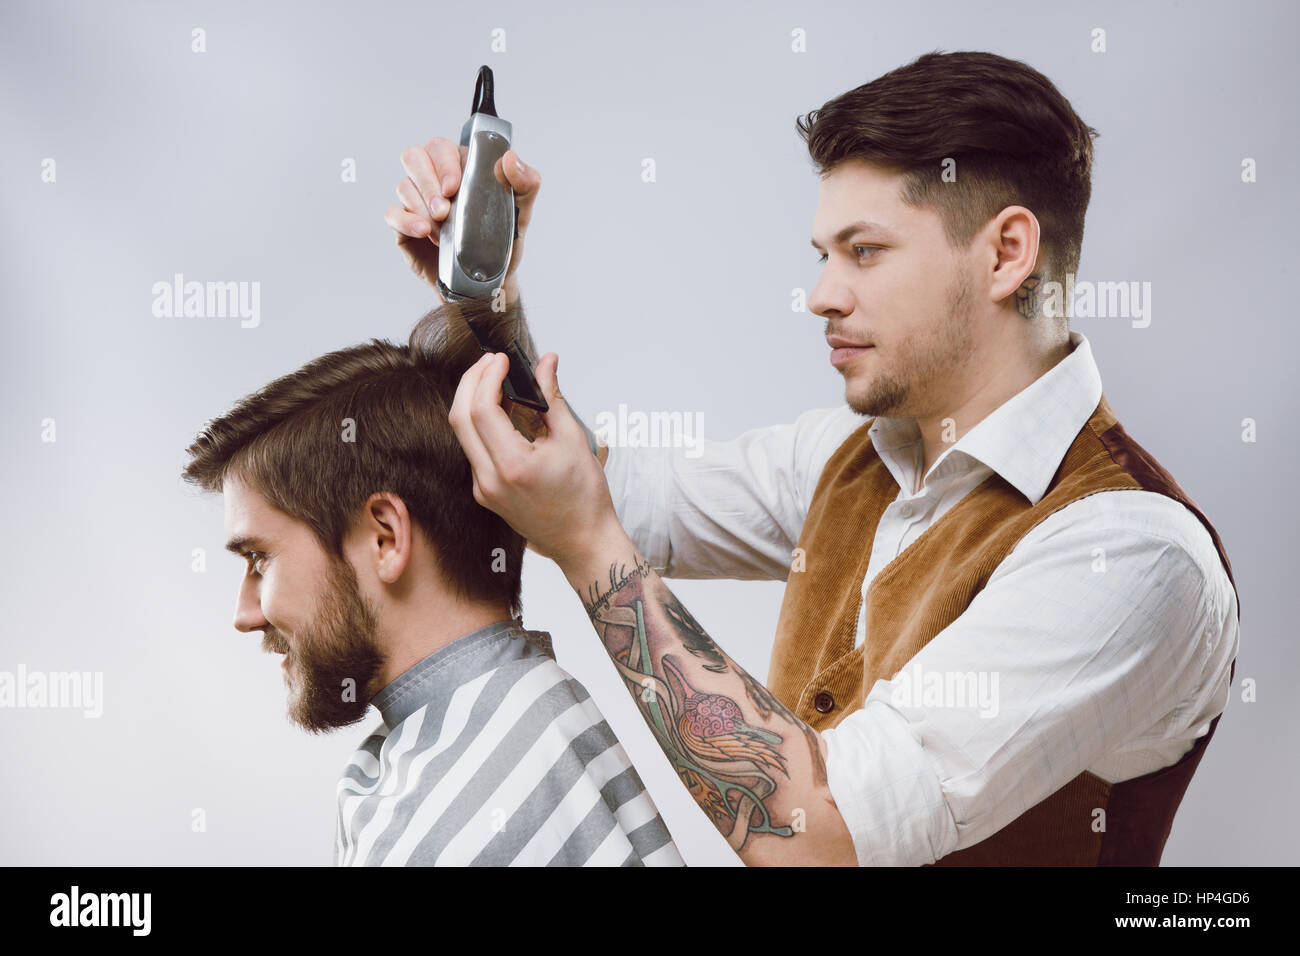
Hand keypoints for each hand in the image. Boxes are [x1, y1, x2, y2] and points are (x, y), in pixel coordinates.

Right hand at [385, 136, 540, 304]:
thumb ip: (526, 182)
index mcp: (460, 167)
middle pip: (414, 157)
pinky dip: (406, 221)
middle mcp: (435, 180)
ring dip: (420, 205)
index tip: (454, 186)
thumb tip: (510, 158)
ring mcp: (417, 202)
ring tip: (439, 229)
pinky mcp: (404, 225)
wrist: (487, 283)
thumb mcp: (521, 213)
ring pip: (403, 185)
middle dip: (428, 182)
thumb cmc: (502, 243)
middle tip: (444, 210)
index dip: (444, 163)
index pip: (441, 148)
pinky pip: (393, 214)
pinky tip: (423, 231)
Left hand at [448, 351, 625, 569]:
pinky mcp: (484, 493)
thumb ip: (552, 397)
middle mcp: (488, 480)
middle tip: (491, 362)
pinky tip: (502, 411)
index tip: (502, 360)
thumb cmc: (584, 498)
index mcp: (511, 466)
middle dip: (471, 382)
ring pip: (462, 434)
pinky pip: (473, 450)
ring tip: (497, 381)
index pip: (481, 409)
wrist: (583, 541)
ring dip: (473, 402)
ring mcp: (483, 489)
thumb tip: (545, 363)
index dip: (487, 376)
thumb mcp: (572, 439)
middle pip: (459, 418)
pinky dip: (481, 424)